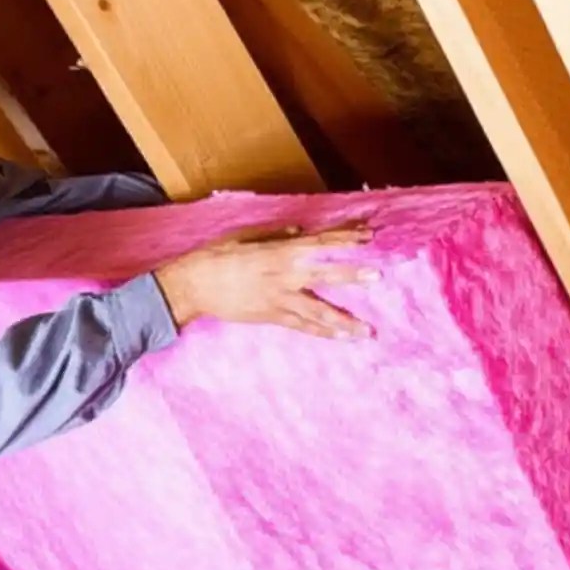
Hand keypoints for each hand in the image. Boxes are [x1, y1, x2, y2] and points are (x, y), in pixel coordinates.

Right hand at [153, 223, 378, 338]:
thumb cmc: (215, 256)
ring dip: (344, 320)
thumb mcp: (245, 236)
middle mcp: (284, 276)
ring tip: (367, 330)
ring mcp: (278, 299)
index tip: (367, 236)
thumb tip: (300, 232)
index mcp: (279, 251)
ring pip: (318, 310)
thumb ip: (276, 233)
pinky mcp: (270, 316)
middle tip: (377, 277)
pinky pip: (301, 326)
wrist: (192, 286)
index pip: (320, 243)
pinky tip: (340, 338)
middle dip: (352, 275)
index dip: (344, 239)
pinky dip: (322, 332)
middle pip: (326, 275)